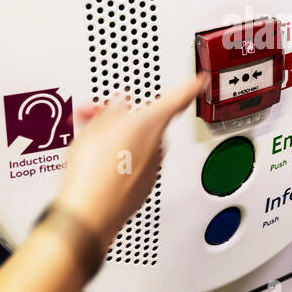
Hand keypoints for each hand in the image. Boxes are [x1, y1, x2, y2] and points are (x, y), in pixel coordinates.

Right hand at [47, 73, 206, 256]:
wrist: (90, 211)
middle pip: (147, 123)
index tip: (201, 80)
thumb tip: (121, 105)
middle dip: (124, 119)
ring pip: (138, 145)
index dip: (191, 86)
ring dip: (118, 140)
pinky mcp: (142, 188)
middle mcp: (157, 145)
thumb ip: (113, 110)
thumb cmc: (93, 170)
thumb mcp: (95, 126)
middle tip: (98, 118)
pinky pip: (133, 166)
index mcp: (150, 122)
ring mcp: (151, 168)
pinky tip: (98, 165)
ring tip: (89, 144)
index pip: (179, 98)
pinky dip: (119, 162)